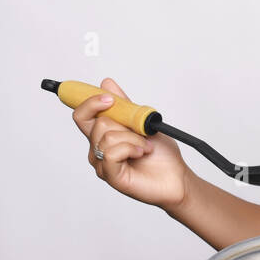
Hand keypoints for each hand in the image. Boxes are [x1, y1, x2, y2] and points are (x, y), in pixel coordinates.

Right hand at [72, 77, 191, 209]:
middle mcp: (98, 148)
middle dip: (124, 123)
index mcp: (104, 134)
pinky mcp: (110, 175)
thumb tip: (106, 84)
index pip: (82, 115)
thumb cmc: (161, 154)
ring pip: (106, 136)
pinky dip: (131, 148)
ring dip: (132, 138)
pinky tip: (141, 153)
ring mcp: (102, 163)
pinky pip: (112, 153)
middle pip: (96, 122)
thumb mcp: (143, 122)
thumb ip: (123, 105)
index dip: (89, 102)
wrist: (176, 176)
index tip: (108, 98)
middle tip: (141, 133)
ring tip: (144, 147)